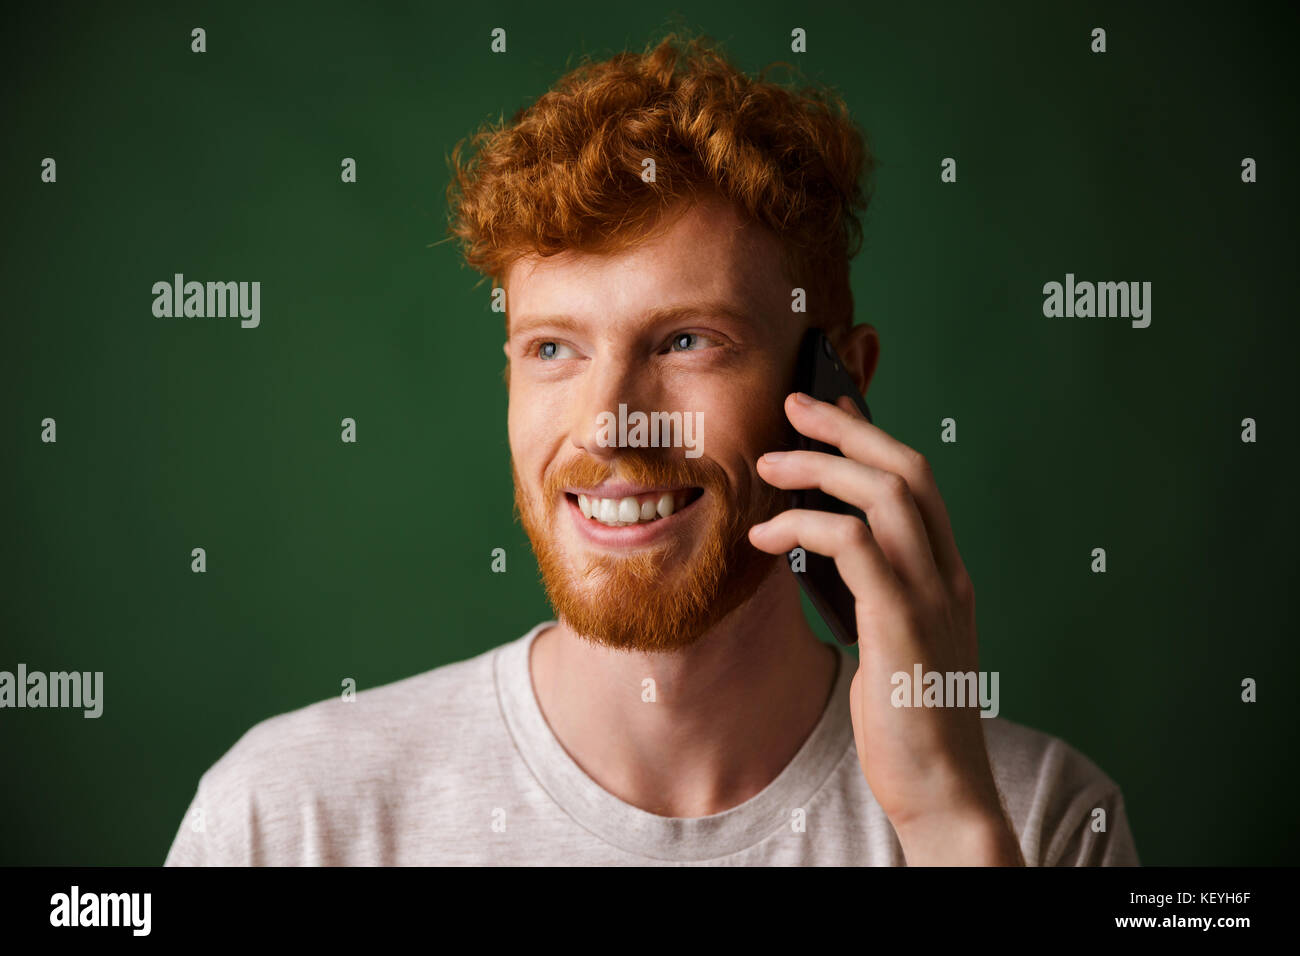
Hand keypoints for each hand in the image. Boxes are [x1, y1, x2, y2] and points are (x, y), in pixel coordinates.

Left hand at [748, 391, 1022, 864]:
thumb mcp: (893, 641)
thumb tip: (821, 550)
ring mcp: (931, 595)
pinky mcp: (902, 623)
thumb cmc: (907, 718)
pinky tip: (766, 536)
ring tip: (769, 462)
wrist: (942, 788)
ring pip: (884, 493)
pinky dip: (805, 526)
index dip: (871, 437)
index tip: (829, 410)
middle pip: (905, 468)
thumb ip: (873, 592)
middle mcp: (947, 573)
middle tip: (793, 405)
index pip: (917, 482)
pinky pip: (854, 545)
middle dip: (846, 426)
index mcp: (946, 574)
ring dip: (821, 466)